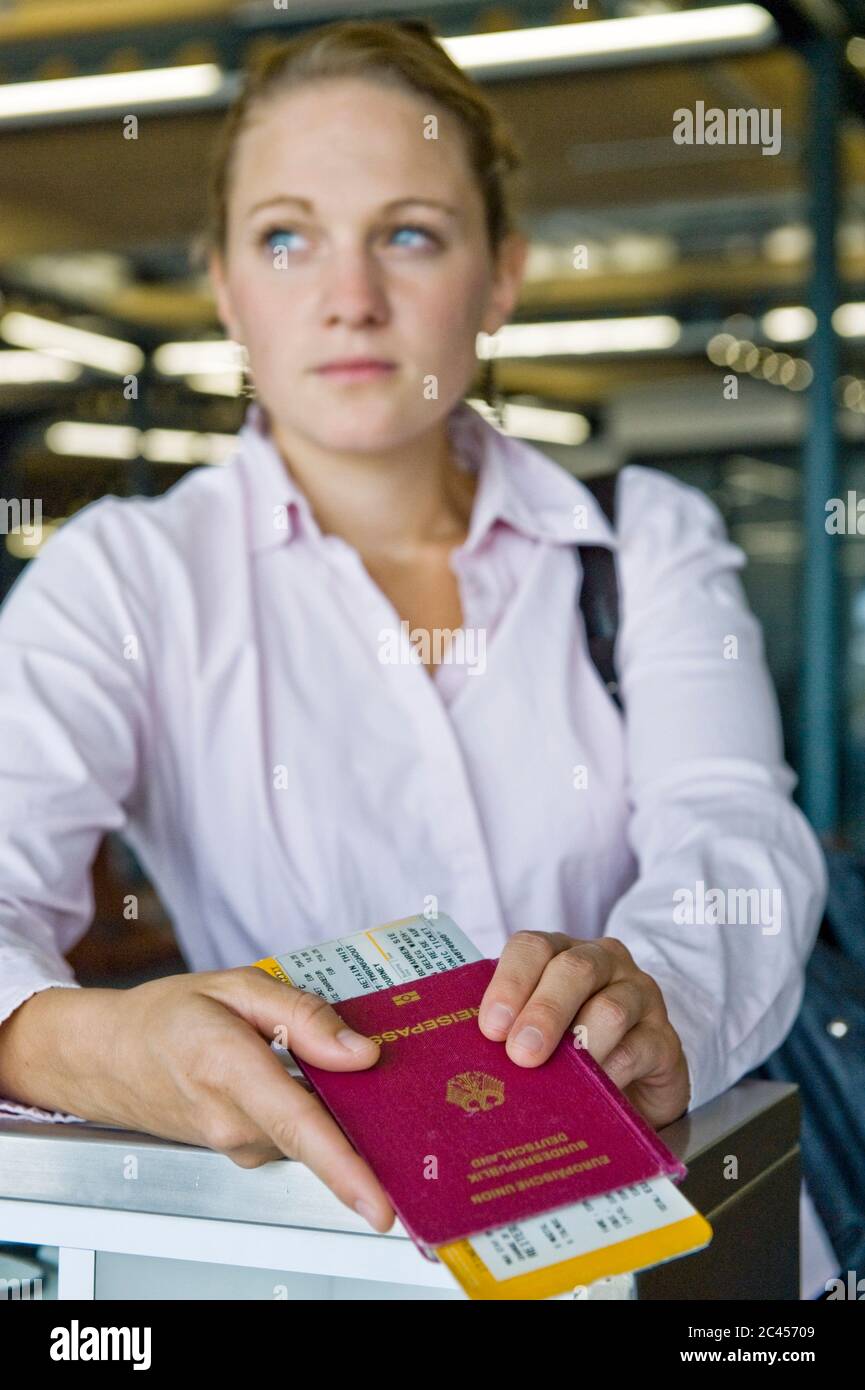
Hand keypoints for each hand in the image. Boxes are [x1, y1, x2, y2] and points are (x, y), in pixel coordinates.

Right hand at [9, 968, 394, 1232]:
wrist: (110, 1056)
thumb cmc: (168, 1016)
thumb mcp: (237, 987)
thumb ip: (304, 1016)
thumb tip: (362, 1052)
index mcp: (228, 1067)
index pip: (298, 1125)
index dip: (344, 1168)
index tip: (379, 1202)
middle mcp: (233, 1121)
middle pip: (320, 1132)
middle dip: (364, 1120)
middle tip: (393, 1087)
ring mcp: (236, 1145)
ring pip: (311, 1133)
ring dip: (337, 1108)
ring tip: (330, 1057)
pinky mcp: (243, 1153)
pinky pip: (296, 1136)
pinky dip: (316, 1113)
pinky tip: (309, 1080)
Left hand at [477, 932, 690, 1128]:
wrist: (633, 1086)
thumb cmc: (570, 1051)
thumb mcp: (535, 1033)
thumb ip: (510, 1031)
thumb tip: (468, 1057)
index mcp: (561, 953)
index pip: (532, 947)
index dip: (510, 983)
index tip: (491, 1028)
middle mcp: (604, 963)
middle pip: (574, 969)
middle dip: (544, 1012)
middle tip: (521, 1054)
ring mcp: (640, 996)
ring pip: (611, 1008)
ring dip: (580, 1046)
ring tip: (561, 1079)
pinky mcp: (665, 1038)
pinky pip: (638, 1049)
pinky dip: (611, 1072)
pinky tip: (595, 1091)